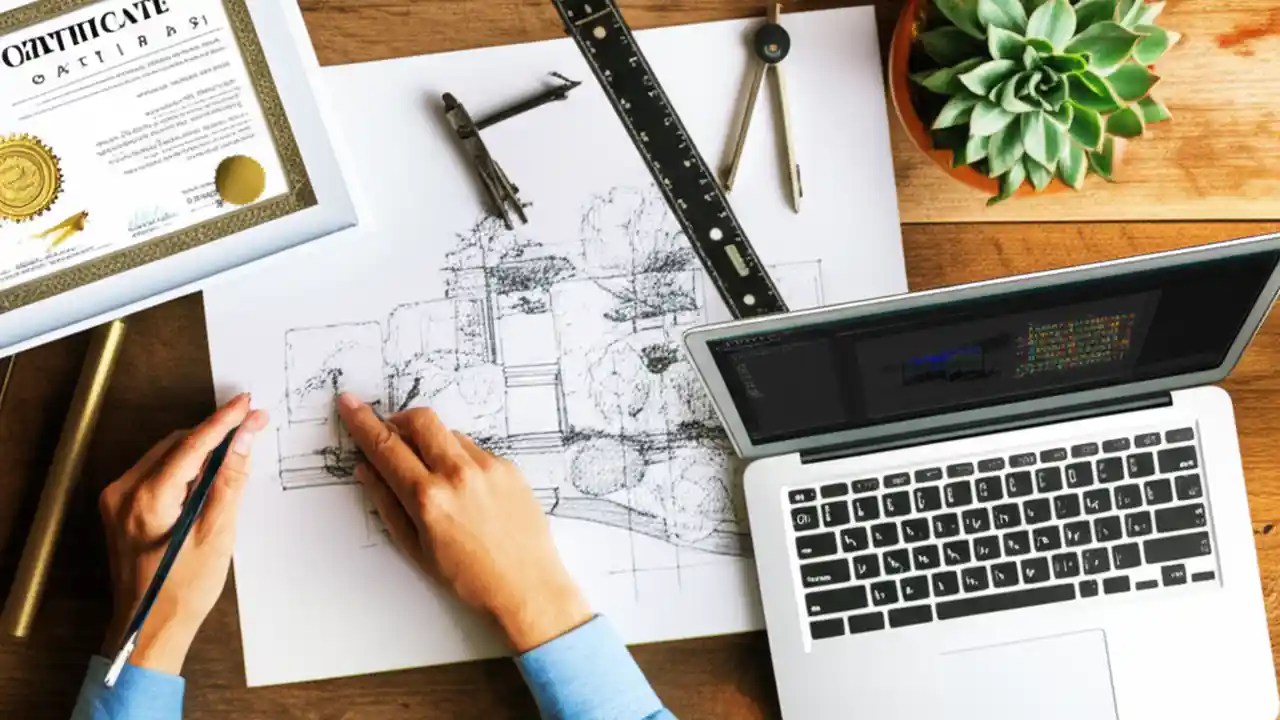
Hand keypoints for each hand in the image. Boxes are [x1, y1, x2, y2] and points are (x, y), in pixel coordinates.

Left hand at [99, 394, 268, 673]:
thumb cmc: (184, 590)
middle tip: (251, 426)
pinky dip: (183, 467)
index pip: (191, 445)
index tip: (247, 404)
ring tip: (235, 450)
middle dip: (214, 434)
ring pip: (166, 455)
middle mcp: (123, 492)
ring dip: (200, 449)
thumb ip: (229, 480)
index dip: (223, 421)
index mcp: (147, 499)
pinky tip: (207, 474)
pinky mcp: (120, 508)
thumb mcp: (217, 534)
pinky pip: (155, 472)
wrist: (150, 627)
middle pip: (176, 445)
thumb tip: (243, 439)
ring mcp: (117, 500)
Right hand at [337, 394, 591, 652]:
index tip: (350, 404)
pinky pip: (476, 450)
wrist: (527, 587)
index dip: (363, 422)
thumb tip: (366, 469)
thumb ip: (387, 503)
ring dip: (433, 444)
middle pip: (421, 420)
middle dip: (400, 420)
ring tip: (436, 479)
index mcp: (428, 498)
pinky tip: (467, 492)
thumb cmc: (468, 578)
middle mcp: (458, 474)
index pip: (386, 447)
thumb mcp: (415, 549)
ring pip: (449, 434)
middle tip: (392, 435)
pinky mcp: (510, 468)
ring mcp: (488, 467)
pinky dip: (461, 460)